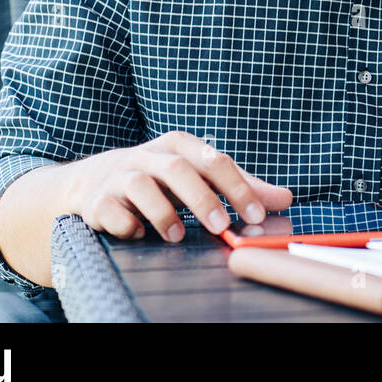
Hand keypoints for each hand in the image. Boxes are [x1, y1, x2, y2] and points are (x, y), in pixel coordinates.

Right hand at [63, 131, 292, 241]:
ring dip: (162, 212)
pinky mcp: (97, 200)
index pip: (213, 160)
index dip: (237, 187)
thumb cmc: (163, 179)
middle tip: (221, 226)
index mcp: (179, 146)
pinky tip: (138, 234)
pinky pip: (109, 209)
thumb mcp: (201, 176)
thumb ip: (241, 187)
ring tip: (177, 236)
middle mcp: (149, 156)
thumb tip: (285, 199)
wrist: (97, 180)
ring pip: (140, 186)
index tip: (255, 215)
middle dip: (202, 198)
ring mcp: (120, 176)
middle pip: (178, 170)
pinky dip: (125, 223)